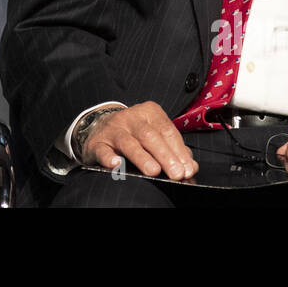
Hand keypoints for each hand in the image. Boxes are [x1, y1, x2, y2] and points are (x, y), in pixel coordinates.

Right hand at [77, 101, 196, 180]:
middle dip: (165, 156)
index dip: (179, 151)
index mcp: (149, 112)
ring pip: (128, 142)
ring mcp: (113, 129)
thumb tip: (190, 167)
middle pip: (150, 136)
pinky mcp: (97, 143)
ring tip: (154, 171)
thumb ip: (173, 148)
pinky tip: (116, 164)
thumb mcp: (155, 133)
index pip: (167, 131)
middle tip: (176, 173)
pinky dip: (109, 158)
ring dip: (142, 158)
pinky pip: (103, 150)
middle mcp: (131, 118)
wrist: (100, 127)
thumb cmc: (134, 133)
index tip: (187, 169)